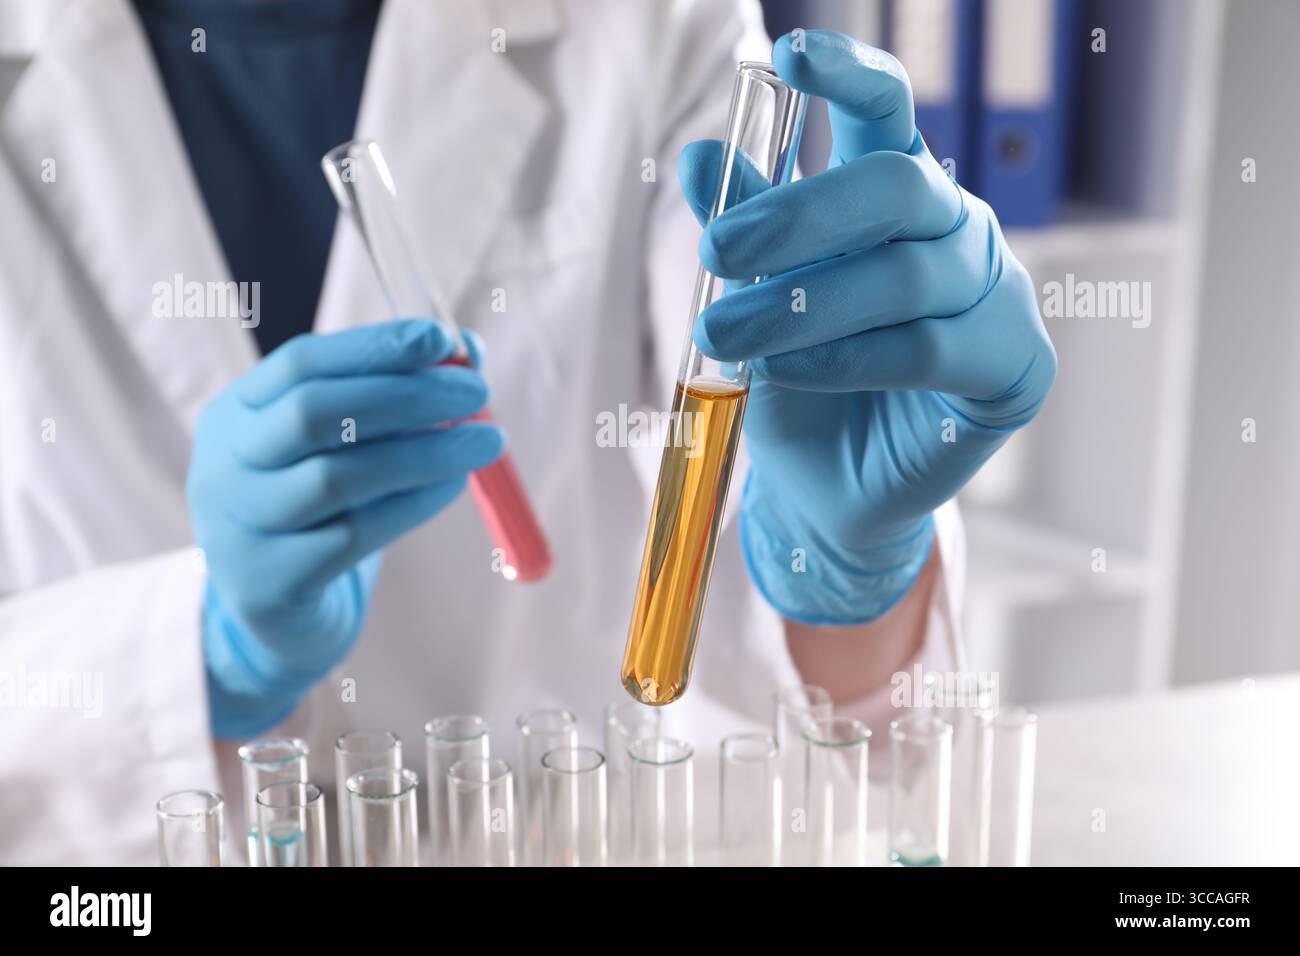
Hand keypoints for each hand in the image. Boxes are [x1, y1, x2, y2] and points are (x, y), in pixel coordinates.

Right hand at [188, 319, 503, 737]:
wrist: (276, 613)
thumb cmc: (322, 508)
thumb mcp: (345, 446)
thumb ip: (397, 394)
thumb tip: (467, 350)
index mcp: (235, 414)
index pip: (300, 364)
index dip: (374, 347)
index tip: (441, 339)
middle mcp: (222, 466)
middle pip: (314, 414)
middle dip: (405, 396)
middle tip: (477, 392)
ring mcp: (239, 528)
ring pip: (337, 479)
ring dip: (424, 453)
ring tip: (488, 441)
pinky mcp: (270, 584)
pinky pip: (354, 536)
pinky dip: (414, 504)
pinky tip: (454, 486)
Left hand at [678, 31, 1055, 623]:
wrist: (828, 490)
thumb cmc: (798, 382)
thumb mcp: (759, 298)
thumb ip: (743, 229)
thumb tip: (700, 157)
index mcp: (898, 196)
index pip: (889, 113)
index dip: (849, 76)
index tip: (792, 57)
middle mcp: (955, 230)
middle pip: (896, 188)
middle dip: (800, 216)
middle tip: (718, 250)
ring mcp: (994, 294)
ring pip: (903, 277)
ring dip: (802, 305)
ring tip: (726, 334)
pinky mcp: (1011, 367)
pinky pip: (924, 350)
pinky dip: (845, 358)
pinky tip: (787, 370)